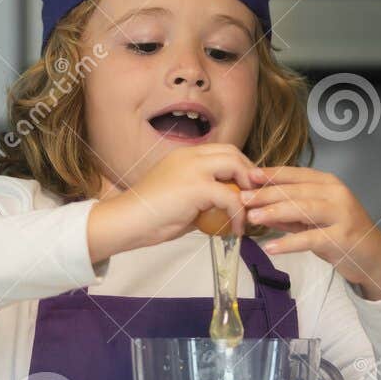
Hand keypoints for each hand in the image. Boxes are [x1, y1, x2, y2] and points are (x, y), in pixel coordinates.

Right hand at [87, 144, 261, 259]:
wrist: (126, 221)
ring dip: (248, 189)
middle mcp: (189, 156)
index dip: (239, 165)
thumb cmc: (147, 215)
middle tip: (254, 196)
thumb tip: (220, 207)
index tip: (246, 186)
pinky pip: (230, 198)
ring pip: (235, 167)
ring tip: (249, 210)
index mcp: (183, 155)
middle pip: (232, 153)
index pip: (221, 150)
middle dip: (249, 173)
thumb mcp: (177, 197)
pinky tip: (236, 229)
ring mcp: (193, 169)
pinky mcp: (196, 188)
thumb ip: (200, 194)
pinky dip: (238, 214)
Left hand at [241, 166, 380, 298]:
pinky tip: (271, 247)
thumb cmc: (342, 233)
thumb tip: (258, 208)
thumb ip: (289, 214)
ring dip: (275, 212)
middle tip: (242, 198)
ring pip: (304, 209)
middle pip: (297, 190)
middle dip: (267, 193)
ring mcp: (341, 215)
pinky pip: (311, 239)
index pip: (296, 174)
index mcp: (329, 184)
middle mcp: (337, 194)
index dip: (272, 174)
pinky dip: (289, 243)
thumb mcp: (314, 219)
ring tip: (252, 217)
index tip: (248, 175)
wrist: (374, 256)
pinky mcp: (342, 238)